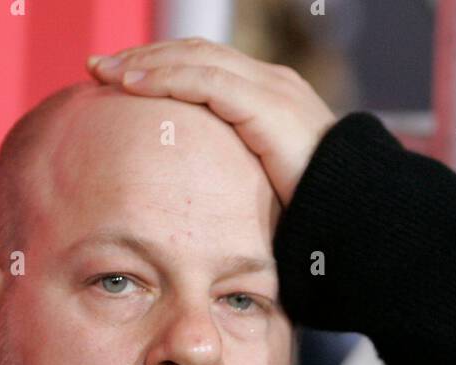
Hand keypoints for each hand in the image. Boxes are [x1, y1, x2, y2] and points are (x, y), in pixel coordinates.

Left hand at [87, 37, 336, 206]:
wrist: (358, 219)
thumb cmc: (315, 219)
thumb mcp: (264, 191)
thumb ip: (233, 182)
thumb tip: (195, 209)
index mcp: (269, 99)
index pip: (204, 67)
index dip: (159, 67)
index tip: (117, 78)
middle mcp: (271, 83)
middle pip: (194, 53)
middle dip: (143, 57)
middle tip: (98, 66)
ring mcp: (271, 89)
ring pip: (194, 58)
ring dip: (143, 62)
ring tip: (104, 72)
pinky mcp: (266, 104)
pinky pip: (205, 79)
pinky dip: (163, 77)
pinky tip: (131, 84)